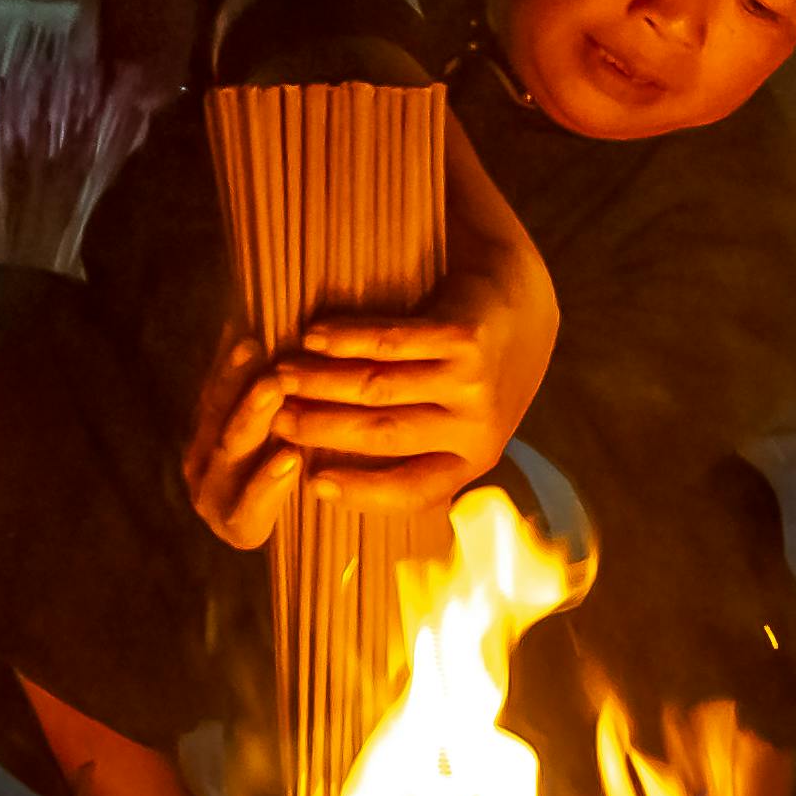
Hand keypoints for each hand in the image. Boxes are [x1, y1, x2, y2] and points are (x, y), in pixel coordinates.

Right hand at [186, 317, 504, 546]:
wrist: (523, 303)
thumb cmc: (469, 372)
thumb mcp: (455, 421)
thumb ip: (413, 447)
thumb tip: (326, 481)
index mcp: (473, 460)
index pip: (412, 489)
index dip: (360, 492)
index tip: (311, 484)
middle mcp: (477, 428)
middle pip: (382, 434)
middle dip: (320, 427)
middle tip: (273, 419)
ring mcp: (474, 383)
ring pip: (379, 388)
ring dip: (321, 381)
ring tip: (280, 375)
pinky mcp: (466, 338)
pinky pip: (392, 341)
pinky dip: (346, 339)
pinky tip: (313, 336)